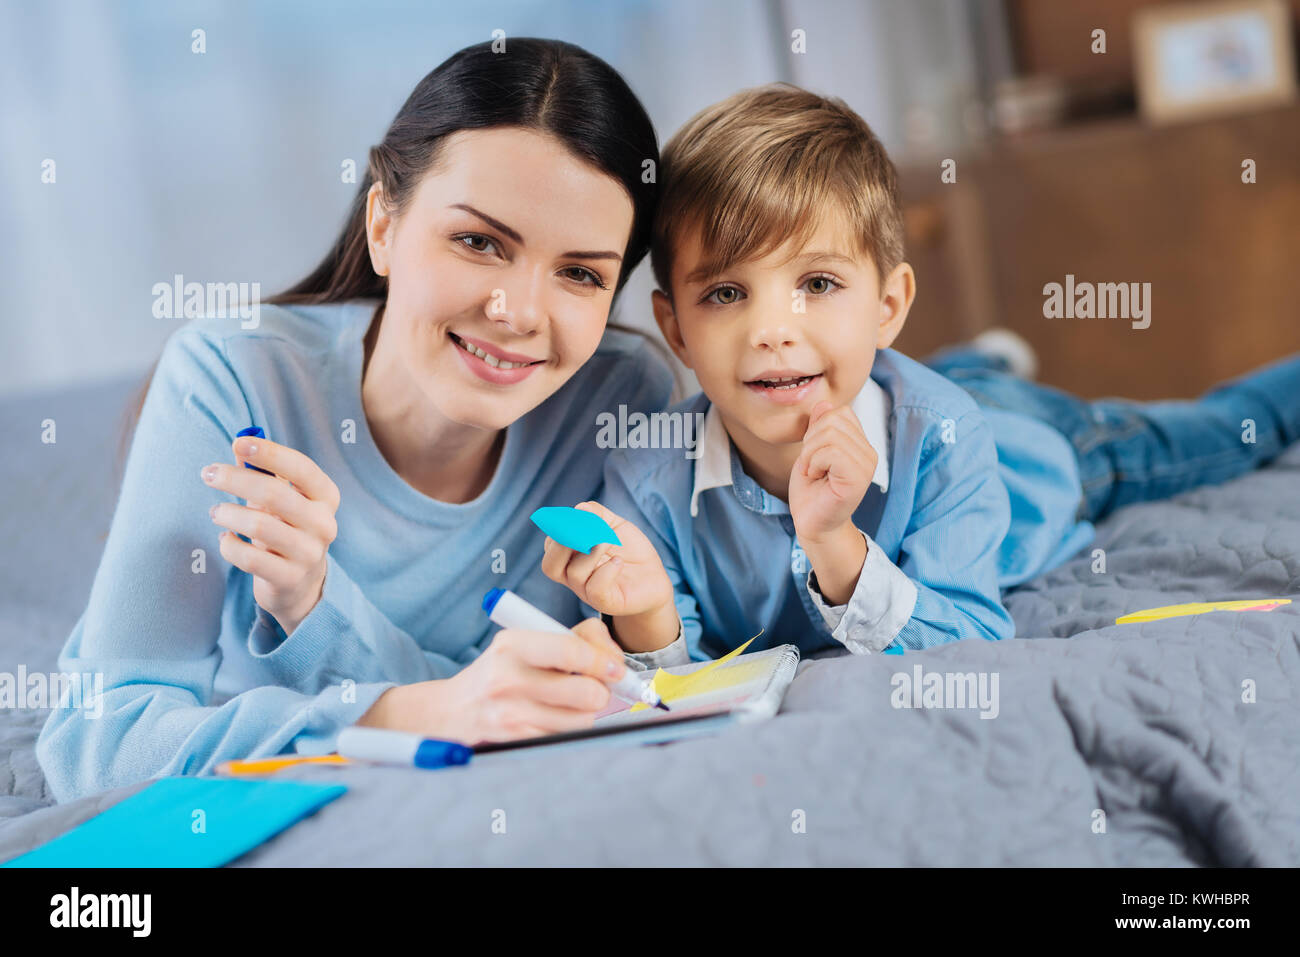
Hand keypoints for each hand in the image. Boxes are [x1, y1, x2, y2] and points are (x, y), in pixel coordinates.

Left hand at [203, 435, 339, 635]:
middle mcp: (324, 524)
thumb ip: (263, 472)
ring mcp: (309, 553)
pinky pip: (248, 558)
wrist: (299, 582)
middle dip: (234, 479)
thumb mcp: (281, 499)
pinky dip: (229, 545)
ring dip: (228, 513)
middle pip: (274, 493)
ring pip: (259, 526)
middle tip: (208, 474)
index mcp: (326, 497)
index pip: (301, 468)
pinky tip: (226, 539)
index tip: (237, 442)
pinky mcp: (290, 578)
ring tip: (216, 511)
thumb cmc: (285, 527)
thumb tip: (240, 446)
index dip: (270, 453)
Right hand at [356, 618, 626, 743]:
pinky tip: (550, 721)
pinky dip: (566, 730)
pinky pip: (564, 738)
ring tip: (568, 705)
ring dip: (585, 714)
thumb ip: (570, 640)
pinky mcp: (515, 741)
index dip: (604, 661)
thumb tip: (614, 661)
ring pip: (582, 720)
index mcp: (513, 645)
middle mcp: (508, 678)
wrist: (449, 711)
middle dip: (600, 692)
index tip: (617, 669)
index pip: (573, 650)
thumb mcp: (522, 645)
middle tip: (593, 689)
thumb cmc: (498, 673)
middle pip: (587, 692)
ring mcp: (510, 714)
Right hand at [540, 502, 677, 652]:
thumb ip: (596, 514)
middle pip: (550, 566)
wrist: (654, 577)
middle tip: (582, 529)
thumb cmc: (629, 551)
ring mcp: (588, 591)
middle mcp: (574, 576)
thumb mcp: (614, 526)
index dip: (559, 528)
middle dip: (561, 544)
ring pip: (575, 573)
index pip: (550, 545)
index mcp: (571, 556)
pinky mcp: (606, 601)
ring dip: (591, 552)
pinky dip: (606, 571)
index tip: (578, 516)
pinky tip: (618, 562)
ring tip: (607, 541)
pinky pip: (596, 589)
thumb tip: (580, 509)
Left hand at [788, 401, 874, 604]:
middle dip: (811, 441)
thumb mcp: (811, 452)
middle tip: (811, 466)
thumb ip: (819, 428)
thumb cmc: (812, 491)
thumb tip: (824, 403)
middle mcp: (869, 452)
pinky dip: (814, 463)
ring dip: (810, 455)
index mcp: (860, 444)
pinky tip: (817, 478)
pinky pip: (831, 452)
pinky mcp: (858, 478)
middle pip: (833, 419)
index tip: (812, 454)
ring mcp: (866, 465)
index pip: (839, 412)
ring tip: (814, 473)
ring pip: (830, 435)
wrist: (812, 524)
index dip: (817, 429)